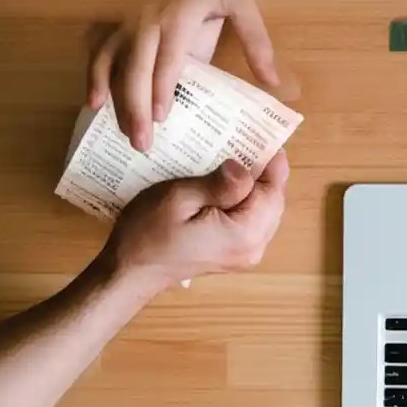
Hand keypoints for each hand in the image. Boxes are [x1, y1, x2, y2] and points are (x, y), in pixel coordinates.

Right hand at [86, 0, 279, 151]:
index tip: (160, 118)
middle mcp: (147, 18)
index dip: (161, 87)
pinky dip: (92, 71)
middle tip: (140, 141)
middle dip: (133, 105)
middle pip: (135, 66)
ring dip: (106, 91)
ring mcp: (126, 17)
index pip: (168, 58)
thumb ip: (257, 42)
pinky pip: (98, 45)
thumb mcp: (241, 3)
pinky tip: (92, 99)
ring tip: (110, 124)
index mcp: (180, 15)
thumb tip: (274, 82)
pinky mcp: (116, 17)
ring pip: (109, 57)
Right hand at [96, 152, 289, 292]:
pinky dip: (245, 201)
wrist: (132, 271)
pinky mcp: (235, 254)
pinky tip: (229, 185)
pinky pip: (252, 222)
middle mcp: (254, 247)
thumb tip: (244, 168)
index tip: (264, 135)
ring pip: (265, 212)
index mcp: (245, 233)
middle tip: (248, 142)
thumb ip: (218, 184)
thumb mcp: (179, 199)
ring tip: (238, 159)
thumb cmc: (148, 233)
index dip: (272, 163)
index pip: (273, 192)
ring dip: (255, 186)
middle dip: (265, 173)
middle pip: (273, 202)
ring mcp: (246, 254)